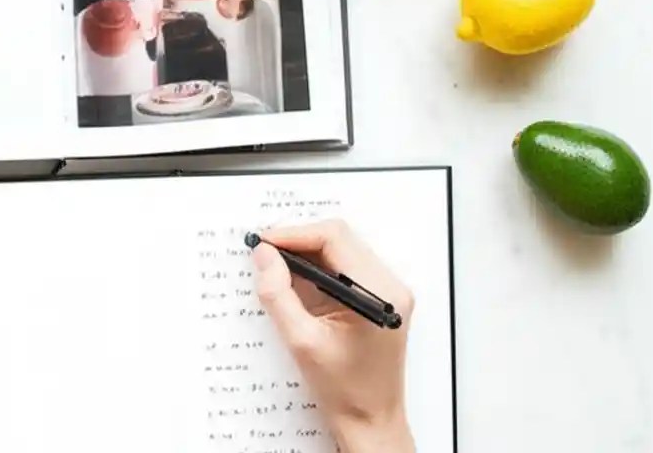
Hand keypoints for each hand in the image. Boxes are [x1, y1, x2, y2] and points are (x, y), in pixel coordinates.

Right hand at [252, 220, 415, 452]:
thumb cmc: (345, 390)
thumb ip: (279, 295)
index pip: (334, 239)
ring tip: (274, 267)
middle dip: (297, 242)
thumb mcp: (302, 341)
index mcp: (378, 293)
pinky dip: (316, 268)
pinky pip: (343, 268)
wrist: (369, 419)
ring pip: (339, 250)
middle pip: (338, 239)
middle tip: (264, 253)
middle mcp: (389, 286)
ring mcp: (385, 292)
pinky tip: (294, 280)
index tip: (263, 243)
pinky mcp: (376, 299)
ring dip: (306, 254)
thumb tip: (264, 256)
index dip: (294, 235)